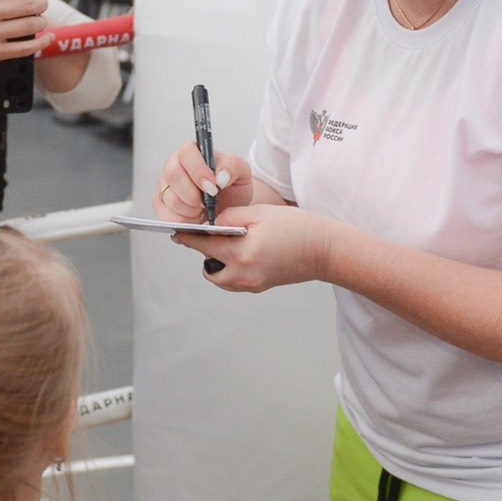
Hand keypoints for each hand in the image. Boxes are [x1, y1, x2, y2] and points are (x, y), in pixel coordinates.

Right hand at [154, 143, 252, 221]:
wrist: (229, 207)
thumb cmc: (231, 187)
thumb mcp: (241, 173)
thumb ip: (233, 166)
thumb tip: (220, 175)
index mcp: (192, 152)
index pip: (186, 153)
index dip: (198, 171)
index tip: (213, 187)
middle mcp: (174, 166)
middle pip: (173, 175)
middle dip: (193, 194)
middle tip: (208, 202)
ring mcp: (165, 186)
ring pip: (170, 198)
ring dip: (191, 209)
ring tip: (204, 209)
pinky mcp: (161, 205)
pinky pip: (167, 216)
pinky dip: (185, 221)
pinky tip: (195, 217)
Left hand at [175, 203, 334, 292]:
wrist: (324, 250)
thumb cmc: (297, 227)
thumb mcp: (260, 213)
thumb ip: (231, 217)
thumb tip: (213, 224)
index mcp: (242, 252)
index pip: (204, 245)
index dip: (189, 238)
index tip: (177, 234)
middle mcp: (244, 274)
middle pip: (208, 267)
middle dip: (205, 253)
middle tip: (214, 237)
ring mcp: (251, 284)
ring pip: (220, 278)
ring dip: (218, 263)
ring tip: (231, 245)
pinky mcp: (259, 287)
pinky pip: (234, 280)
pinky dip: (231, 268)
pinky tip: (243, 253)